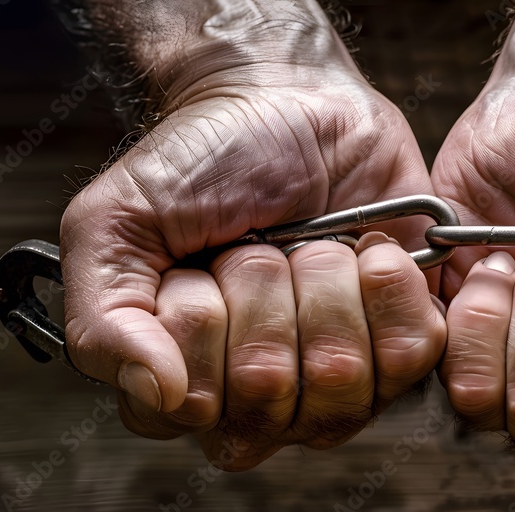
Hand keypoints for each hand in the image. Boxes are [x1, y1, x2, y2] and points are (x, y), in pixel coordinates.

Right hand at [59, 1, 443, 469]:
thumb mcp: (117, 224)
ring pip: (342, 377)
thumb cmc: (201, 164)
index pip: (192, 407)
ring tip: (309, 246)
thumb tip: (159, 395)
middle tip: (254, 247)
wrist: (292, 101)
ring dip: (323, 286)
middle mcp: (266, 401)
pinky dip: (387, 285)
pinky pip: (410, 353)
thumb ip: (105, 322)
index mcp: (186, 385)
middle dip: (261, 294)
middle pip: (271, 394)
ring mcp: (340, 379)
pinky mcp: (403, 344)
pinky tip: (366, 252)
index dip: (198, 325)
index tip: (196, 270)